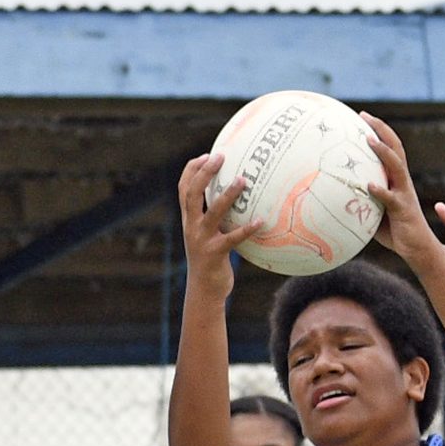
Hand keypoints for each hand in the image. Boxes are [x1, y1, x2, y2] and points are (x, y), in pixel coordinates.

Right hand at [175, 153, 260, 288]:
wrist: (204, 290)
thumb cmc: (211, 261)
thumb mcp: (207, 236)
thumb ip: (214, 219)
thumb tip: (236, 201)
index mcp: (188, 220)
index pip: (184, 188)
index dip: (192, 170)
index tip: (206, 155)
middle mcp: (191, 226)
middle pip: (192, 193)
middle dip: (204, 172)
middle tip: (220, 156)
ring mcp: (201, 239)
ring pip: (213, 211)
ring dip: (227, 194)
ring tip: (243, 180)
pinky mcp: (215, 253)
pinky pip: (233, 237)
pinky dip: (247, 228)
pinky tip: (261, 220)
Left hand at [358, 112, 440, 266]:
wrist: (418, 249)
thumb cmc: (395, 230)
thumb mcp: (374, 210)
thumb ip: (361, 198)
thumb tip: (335, 194)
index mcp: (397, 179)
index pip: (391, 148)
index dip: (379, 130)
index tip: (363, 116)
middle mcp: (402, 181)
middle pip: (396, 148)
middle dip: (381, 129)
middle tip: (364, 116)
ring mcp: (404, 193)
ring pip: (396, 166)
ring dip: (383, 152)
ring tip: (369, 140)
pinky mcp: (403, 209)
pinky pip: (390, 198)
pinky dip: (380, 190)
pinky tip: (368, 185)